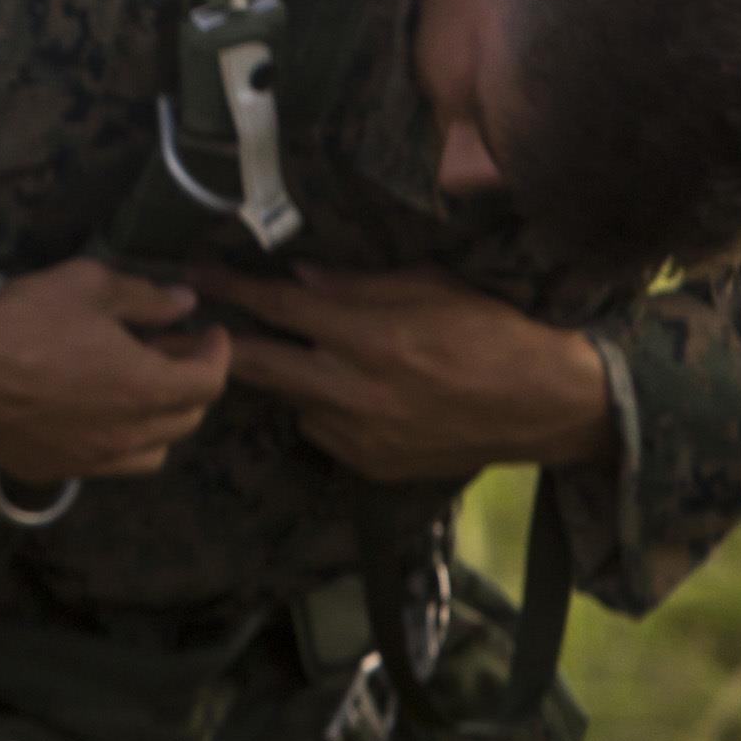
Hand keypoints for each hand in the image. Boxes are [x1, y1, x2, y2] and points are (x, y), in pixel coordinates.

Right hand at [0, 259, 231, 480]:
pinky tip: (91, 412)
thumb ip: (145, 299)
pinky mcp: (52, 471)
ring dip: (159, 422)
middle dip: (191, 384)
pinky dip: (116, 441)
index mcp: (144, 388)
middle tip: (173, 351)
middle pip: (185, 421)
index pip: (208, 383)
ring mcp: (88, 460)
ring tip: (138, 390)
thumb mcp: (91, 285)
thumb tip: (182, 304)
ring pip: (151, 453)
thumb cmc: (24, 315)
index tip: (209, 333)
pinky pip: (103, 465)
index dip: (217, 355)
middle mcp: (125, 436)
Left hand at [186, 267, 616, 482]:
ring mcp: (360, 436)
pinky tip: (354, 396)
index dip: (231, 288)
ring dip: (291, 380)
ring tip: (315, 360)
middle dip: (227, 345)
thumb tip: (299, 277)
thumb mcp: (429, 287)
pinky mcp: (371, 466)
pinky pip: (325, 433)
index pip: (278, 308)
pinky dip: (326, 411)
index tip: (196, 275)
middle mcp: (354, 390)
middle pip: (261, 367)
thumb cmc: (493, 331)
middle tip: (202, 328)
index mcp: (369, 337)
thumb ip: (358, 286)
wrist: (545, 406)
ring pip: (293, 403)